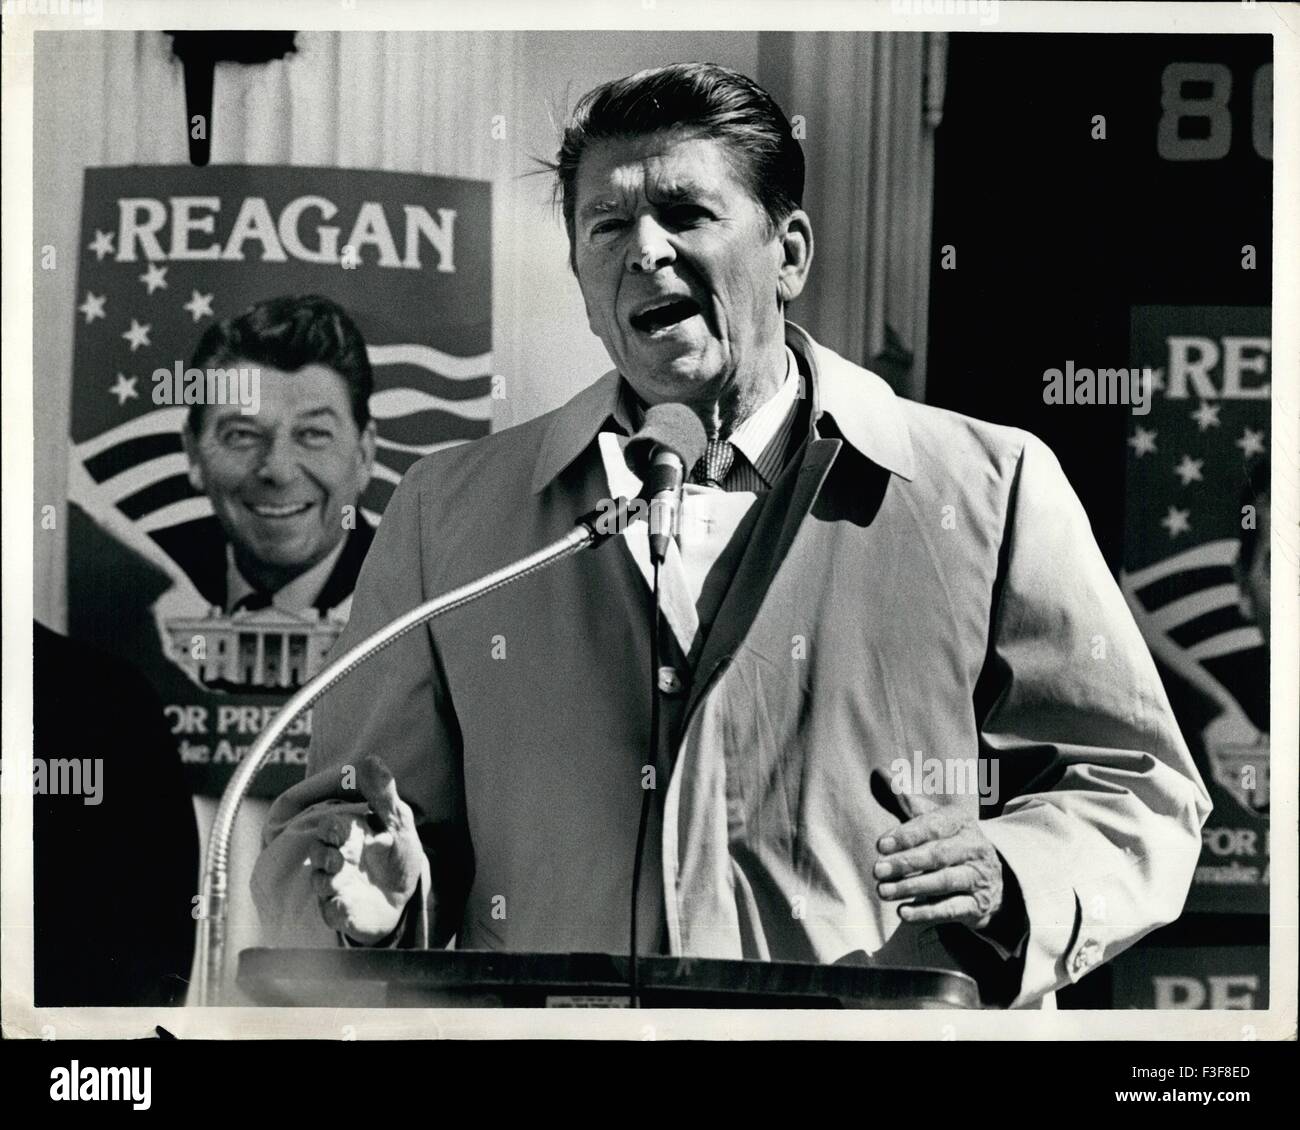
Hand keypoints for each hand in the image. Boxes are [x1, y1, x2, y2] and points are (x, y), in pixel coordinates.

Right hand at [309, 756, 423, 944]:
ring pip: (320, 884)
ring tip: (339, 877)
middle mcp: (338, 860)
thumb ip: (384, 794)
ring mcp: (338, 887)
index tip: (337, 827)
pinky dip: (335, 911)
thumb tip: (372, 760)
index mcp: (349, 835)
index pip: (329, 828)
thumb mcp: (397, 821)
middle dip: (323, 855)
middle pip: (318, 855)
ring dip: (325, 881)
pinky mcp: (343, 912)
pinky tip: (344, 907)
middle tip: (338, 858)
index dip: (330, 828)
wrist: (405, 896)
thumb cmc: (396, 852)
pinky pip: (332, 913)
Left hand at [871, 780, 1003, 930]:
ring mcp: (979, 877)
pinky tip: (904, 913)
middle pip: (938, 854)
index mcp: (961, 821)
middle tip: (877, 870)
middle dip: (906, 863)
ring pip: (945, 882)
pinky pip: (953, 909)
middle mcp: (974, 847)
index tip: (879, 845)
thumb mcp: (933, 820)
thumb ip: (906, 800)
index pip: (933, 825)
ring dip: (912, 888)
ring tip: (883, 891)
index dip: (906, 835)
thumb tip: (879, 772)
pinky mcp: (978, 905)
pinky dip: (928, 912)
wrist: (992, 878)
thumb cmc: (951, 843)